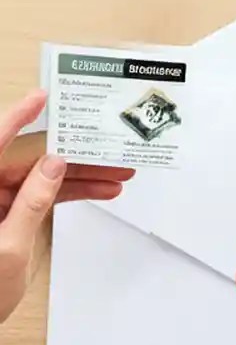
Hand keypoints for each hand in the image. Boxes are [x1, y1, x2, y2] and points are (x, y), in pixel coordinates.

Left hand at [0, 90, 133, 322]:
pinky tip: (96, 192)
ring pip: (40, 179)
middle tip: (107, 150)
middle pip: (27, 161)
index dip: (18, 116)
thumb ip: (32, 203)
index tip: (43, 97)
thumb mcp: (8, 248)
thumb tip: (53, 167)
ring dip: (78, 177)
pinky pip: (39, 198)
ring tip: (115, 176)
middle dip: (72, 155)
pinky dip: (67, 195)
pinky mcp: (3, 218)